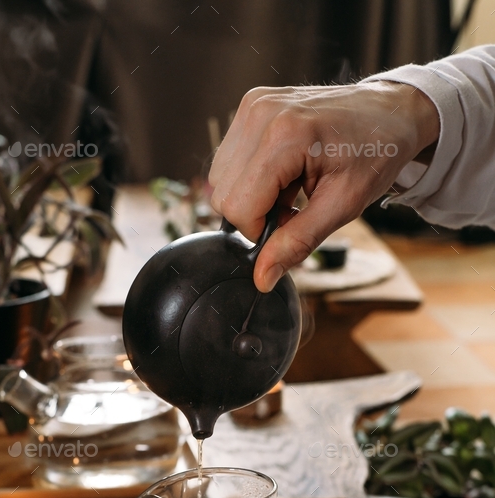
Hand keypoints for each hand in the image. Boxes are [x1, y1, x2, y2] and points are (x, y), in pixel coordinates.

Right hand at [209, 81, 438, 290]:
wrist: (390, 112)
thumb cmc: (376, 153)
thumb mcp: (343, 206)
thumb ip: (297, 243)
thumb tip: (262, 278)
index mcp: (286, 135)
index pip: (238, 206)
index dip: (260, 230)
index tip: (292, 223)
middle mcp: (261, 113)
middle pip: (223, 194)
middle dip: (255, 214)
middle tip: (294, 208)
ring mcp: (253, 105)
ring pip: (220, 180)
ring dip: (252, 196)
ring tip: (291, 189)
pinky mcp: (250, 106)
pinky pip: (229, 161)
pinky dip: (251, 177)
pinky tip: (283, 173)